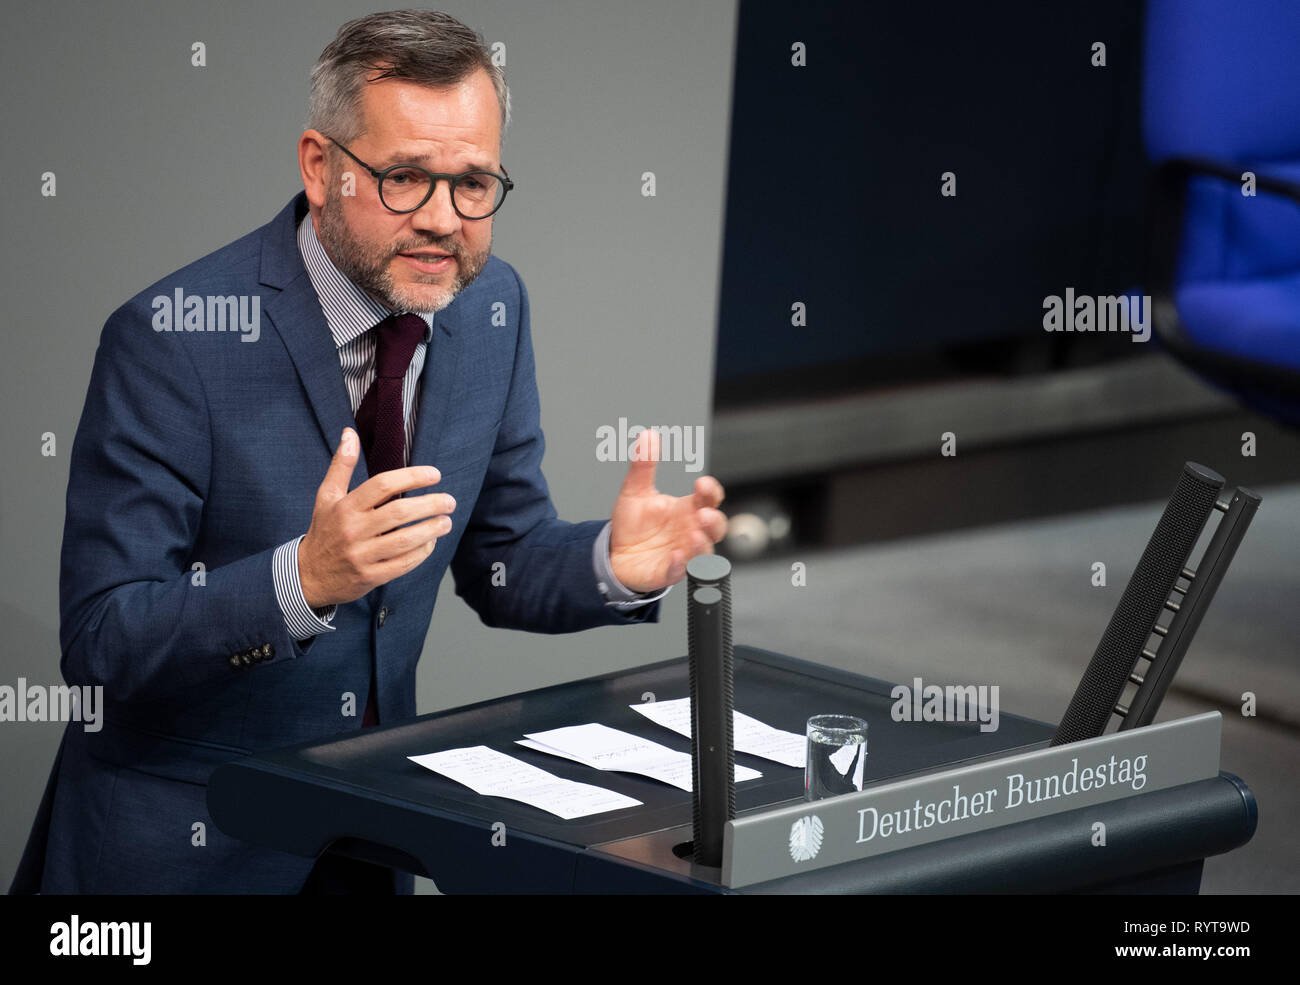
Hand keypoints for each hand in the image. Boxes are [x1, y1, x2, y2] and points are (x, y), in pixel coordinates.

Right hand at [298, 428, 456, 608]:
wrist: (308, 576)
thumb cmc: (324, 531)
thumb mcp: (327, 496)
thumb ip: (341, 465)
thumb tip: (349, 433)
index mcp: (345, 507)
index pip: (383, 485)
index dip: (412, 477)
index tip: (434, 475)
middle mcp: (353, 530)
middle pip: (399, 513)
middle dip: (430, 504)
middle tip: (449, 501)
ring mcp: (362, 555)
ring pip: (405, 540)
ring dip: (431, 529)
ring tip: (446, 521)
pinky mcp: (370, 576)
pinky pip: (403, 564)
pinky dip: (421, 552)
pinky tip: (431, 542)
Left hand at [609, 429, 727, 592]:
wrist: (615, 553)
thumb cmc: (633, 524)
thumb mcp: (635, 491)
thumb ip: (644, 466)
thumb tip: (647, 435)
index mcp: (687, 509)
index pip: (709, 498)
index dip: (711, 491)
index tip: (701, 484)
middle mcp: (691, 530)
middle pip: (716, 527)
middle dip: (714, 521)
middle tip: (703, 514)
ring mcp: (685, 553)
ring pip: (705, 552)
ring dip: (703, 545)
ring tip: (694, 536)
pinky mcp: (671, 572)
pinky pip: (682, 570)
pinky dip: (682, 564)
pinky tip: (675, 556)